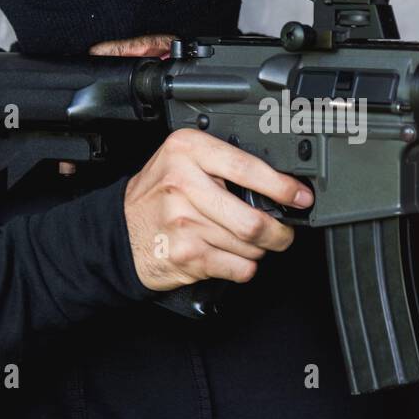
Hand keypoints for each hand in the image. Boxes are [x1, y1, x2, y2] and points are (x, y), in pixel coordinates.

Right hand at [123, 129, 313, 290]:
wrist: (118, 233)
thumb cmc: (159, 196)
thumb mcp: (183, 161)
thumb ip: (223, 162)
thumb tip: (279, 183)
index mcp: (187, 150)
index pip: (247, 168)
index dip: (282, 187)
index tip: (301, 197)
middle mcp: (183, 183)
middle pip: (253, 219)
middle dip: (279, 232)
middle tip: (283, 232)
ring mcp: (184, 222)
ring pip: (249, 246)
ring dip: (258, 250)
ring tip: (245, 242)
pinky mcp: (186, 255)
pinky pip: (238, 267)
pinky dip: (244, 267)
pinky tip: (230, 256)